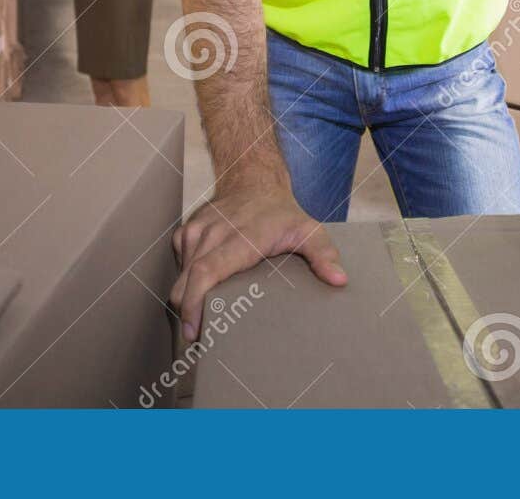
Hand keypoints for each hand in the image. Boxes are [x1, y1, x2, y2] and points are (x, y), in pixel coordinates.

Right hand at [170, 179, 346, 340]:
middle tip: (199, 339)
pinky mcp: (186, 232)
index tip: (195, 330)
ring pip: (180, 276)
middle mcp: (212, 234)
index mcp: (239, 238)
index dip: (194, 303)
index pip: (205, 272)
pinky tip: (204, 288)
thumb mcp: (308, 230)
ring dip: (187, 300)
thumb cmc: (280, 212)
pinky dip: (187, 281)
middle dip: (187, 314)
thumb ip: (323, 255)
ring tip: (202, 319)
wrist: (253, 180)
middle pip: (186, 281)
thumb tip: (339, 280)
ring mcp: (196, 231)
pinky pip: (180, 265)